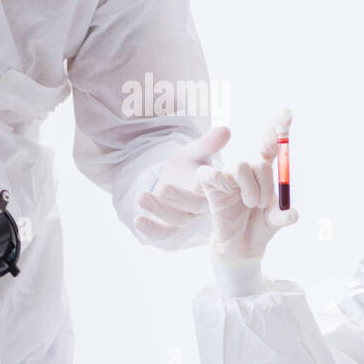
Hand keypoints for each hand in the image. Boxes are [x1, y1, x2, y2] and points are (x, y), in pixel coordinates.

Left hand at [134, 126, 230, 241]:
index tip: (214, 175)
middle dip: (179, 198)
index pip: (216, 184)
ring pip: (178, 220)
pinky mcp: (173, 227)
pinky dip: (153, 230)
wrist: (176, 182)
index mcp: (212, 186)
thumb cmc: (189, 166)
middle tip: (163, 187)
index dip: (215, 180)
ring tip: (141, 197)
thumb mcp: (195, 152)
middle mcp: (203, 205)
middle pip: (195, 205)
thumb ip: (207, 143)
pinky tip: (138, 221)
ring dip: (160, 211)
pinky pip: (166, 233)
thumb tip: (226, 129)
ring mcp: (189, 218)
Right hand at [199, 109, 297, 262]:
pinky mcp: (211, 187)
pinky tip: (225, 188)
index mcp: (263, 172)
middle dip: (267, 185)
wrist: (240, 247)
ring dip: (251, 189)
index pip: (271, 145)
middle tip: (263, 204)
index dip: (278, 128)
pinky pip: (211, 173)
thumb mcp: (275, 222)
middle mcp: (246, 170)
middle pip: (259, 162)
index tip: (287, 113)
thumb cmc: (259, 228)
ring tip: (251, 205)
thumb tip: (293, 214)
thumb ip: (283, 216)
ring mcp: (228, 177)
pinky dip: (218, 178)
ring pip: (242, 166)